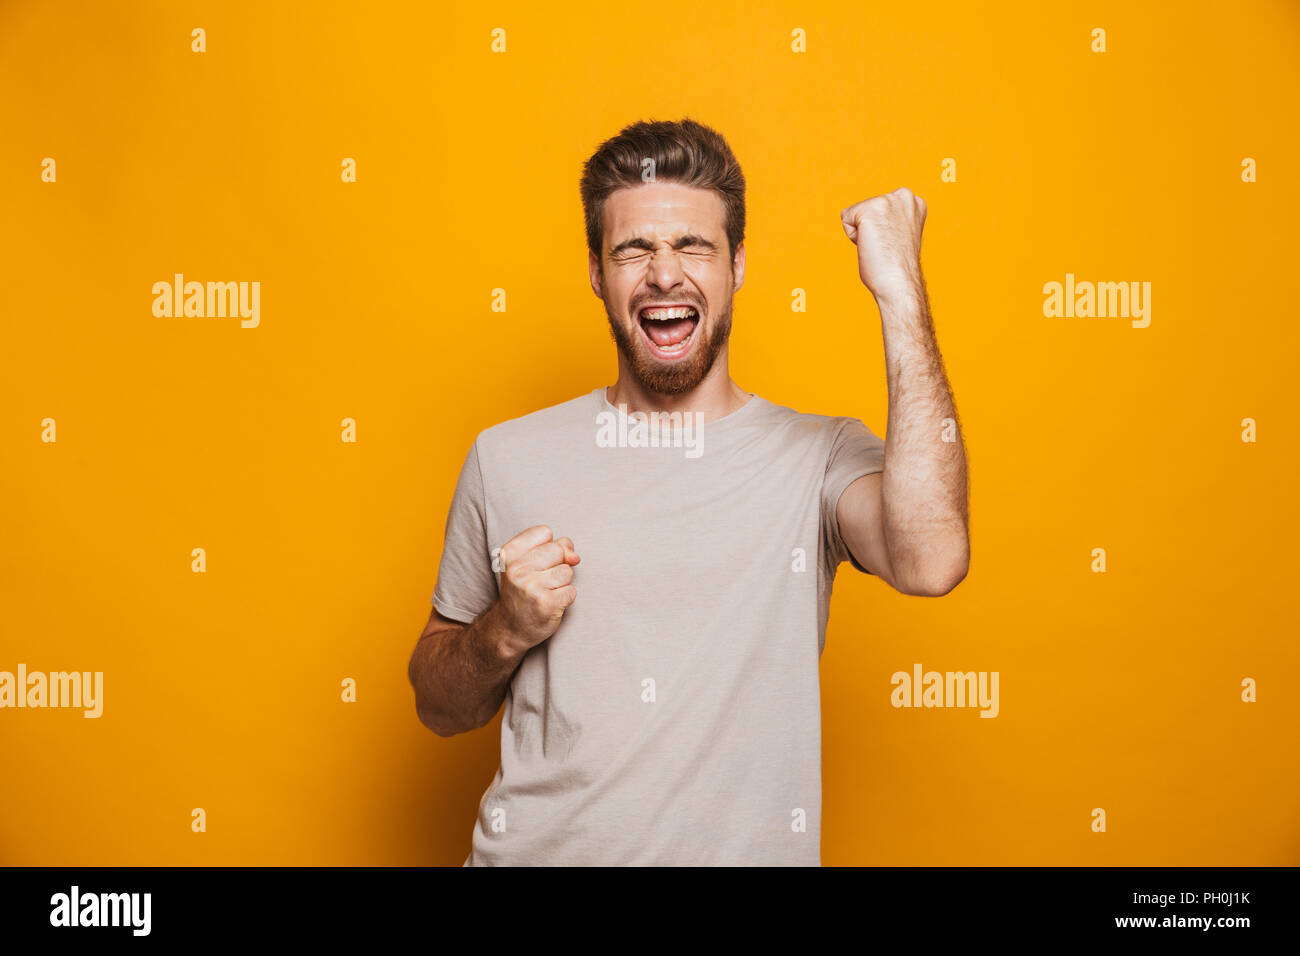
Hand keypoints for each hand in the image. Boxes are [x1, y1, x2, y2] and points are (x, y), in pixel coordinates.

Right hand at [495, 525, 579, 652]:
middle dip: (558, 564)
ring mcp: (532, 587)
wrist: (509, 628)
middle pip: (559, 550)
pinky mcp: (547, 604)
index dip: (549, 545)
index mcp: (509, 554)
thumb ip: (554, 549)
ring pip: (567, 571)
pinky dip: (566, 598)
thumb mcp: (527, 564)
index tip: (539, 561)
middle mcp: (518, 569)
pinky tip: (551, 603)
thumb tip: (575, 556)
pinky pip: (572, 591)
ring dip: (562, 583)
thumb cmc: (522, 591)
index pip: (544, 532)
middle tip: (542, 580)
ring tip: (546, 592)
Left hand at [840, 187, 926, 306]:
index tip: (895, 243)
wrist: (899, 282)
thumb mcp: (900, 234)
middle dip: (871, 229)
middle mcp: (903, 195)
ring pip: (855, 214)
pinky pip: (846, 219)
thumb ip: (892, 220)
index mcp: (914, 201)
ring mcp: (887, 200)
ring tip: (880, 246)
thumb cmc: (898, 267)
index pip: (880, 208)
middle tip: (886, 246)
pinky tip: (871, 245)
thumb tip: (878, 220)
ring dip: (862, 233)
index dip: (881, 229)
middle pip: (866, 208)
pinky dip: (853, 236)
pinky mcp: (869, 209)